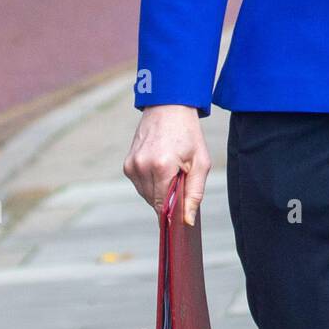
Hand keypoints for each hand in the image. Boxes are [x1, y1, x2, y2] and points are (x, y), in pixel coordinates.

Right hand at [123, 104, 209, 224]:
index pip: (162, 206)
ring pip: (145, 194)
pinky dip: (150, 182)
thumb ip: (195, 193)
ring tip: (171, 170)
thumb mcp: (201, 162)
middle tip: (181, 180)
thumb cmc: (188, 134)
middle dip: (168, 198)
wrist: (169, 107)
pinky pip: (139, 184)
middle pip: (153, 201)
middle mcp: (142, 166)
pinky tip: (161, 167)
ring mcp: (131, 165)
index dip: (171, 214)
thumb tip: (187, 220)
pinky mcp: (127, 164)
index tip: (180, 219)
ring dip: (159, 190)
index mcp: (161, 166)